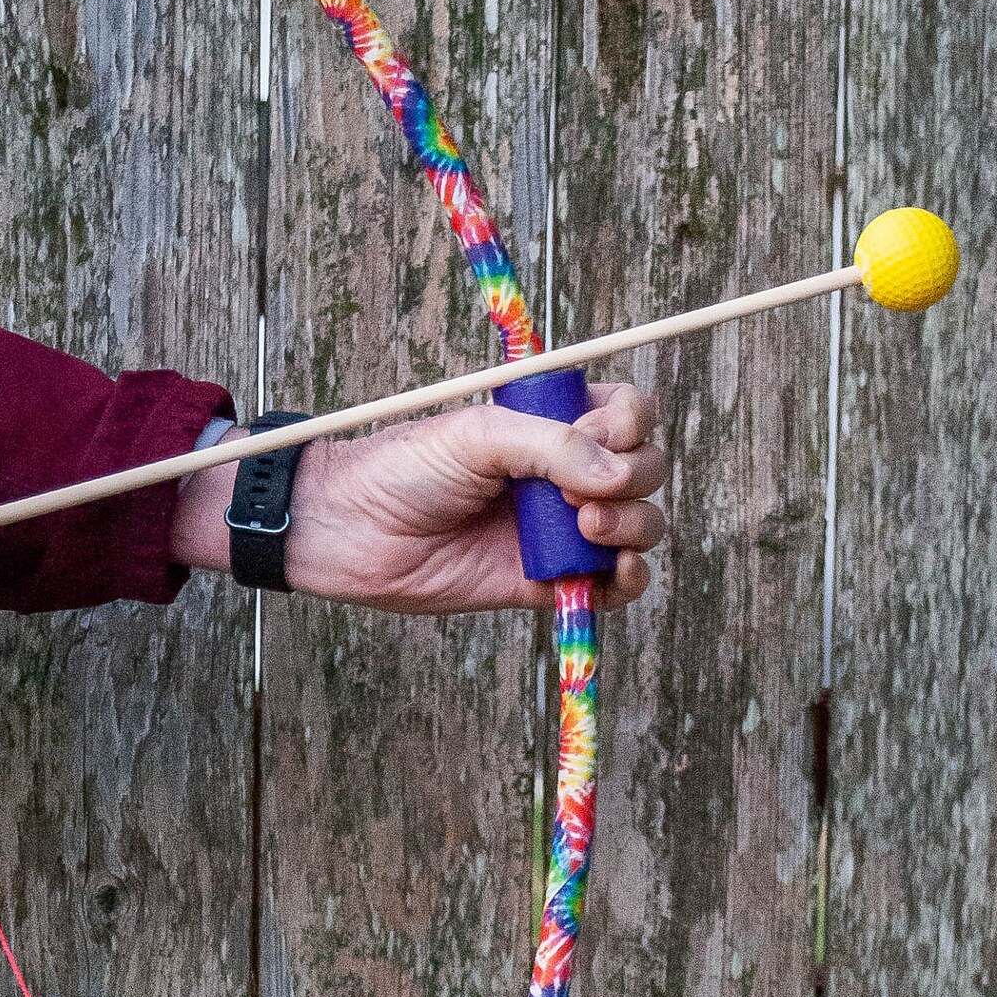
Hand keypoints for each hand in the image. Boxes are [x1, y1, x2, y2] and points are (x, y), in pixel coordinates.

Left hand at [170, 384, 666, 611]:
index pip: (628, 412)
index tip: (595, 433)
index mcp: (551, 421)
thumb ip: (552, 444)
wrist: (352, 532)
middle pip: (644, 468)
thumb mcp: (478, 436)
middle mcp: (564, 471)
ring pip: (640, 523)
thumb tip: (618, 475)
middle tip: (576, 493)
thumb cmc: (406, 469)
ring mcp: (560, 527)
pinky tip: (614, 572)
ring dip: (634, 526)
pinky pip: (615, 583)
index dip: (627, 423)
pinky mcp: (549, 580)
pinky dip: (629, 579)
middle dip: (634, 477)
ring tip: (585, 529)